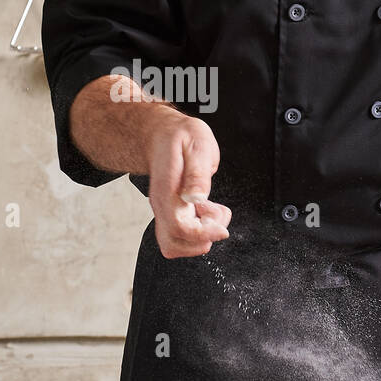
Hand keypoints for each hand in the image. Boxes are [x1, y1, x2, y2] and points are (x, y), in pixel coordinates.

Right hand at [146, 112, 230, 258]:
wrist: (160, 134)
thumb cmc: (179, 138)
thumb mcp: (197, 144)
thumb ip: (198, 173)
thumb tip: (197, 197)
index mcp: (167, 190)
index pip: (179, 228)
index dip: (203, 234)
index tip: (221, 228)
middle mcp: (161, 205)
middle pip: (173, 245)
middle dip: (202, 239)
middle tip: (216, 214)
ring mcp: (164, 211)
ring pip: (175, 245)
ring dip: (200, 237)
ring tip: (211, 211)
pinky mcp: (170, 214)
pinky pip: (181, 236)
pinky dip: (198, 231)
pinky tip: (206, 210)